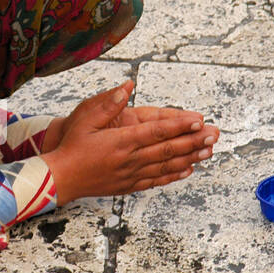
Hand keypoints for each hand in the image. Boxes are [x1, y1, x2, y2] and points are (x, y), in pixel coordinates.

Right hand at [41, 80, 219, 206]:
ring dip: (190, 158)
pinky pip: (156, 180)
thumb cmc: (70, 147)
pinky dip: (174, 176)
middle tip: (214, 134)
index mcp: (121, 141)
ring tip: (209, 151)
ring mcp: (131, 174)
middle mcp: (130, 159)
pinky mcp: (129, 185)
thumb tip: (127, 87)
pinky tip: (188, 170)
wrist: (59, 179)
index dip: (179, 126)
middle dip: (193, 141)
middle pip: (168, 150)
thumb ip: (107, 104)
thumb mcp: (84, 119)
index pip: (156, 132)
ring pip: (167, 166)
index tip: (198, 120)